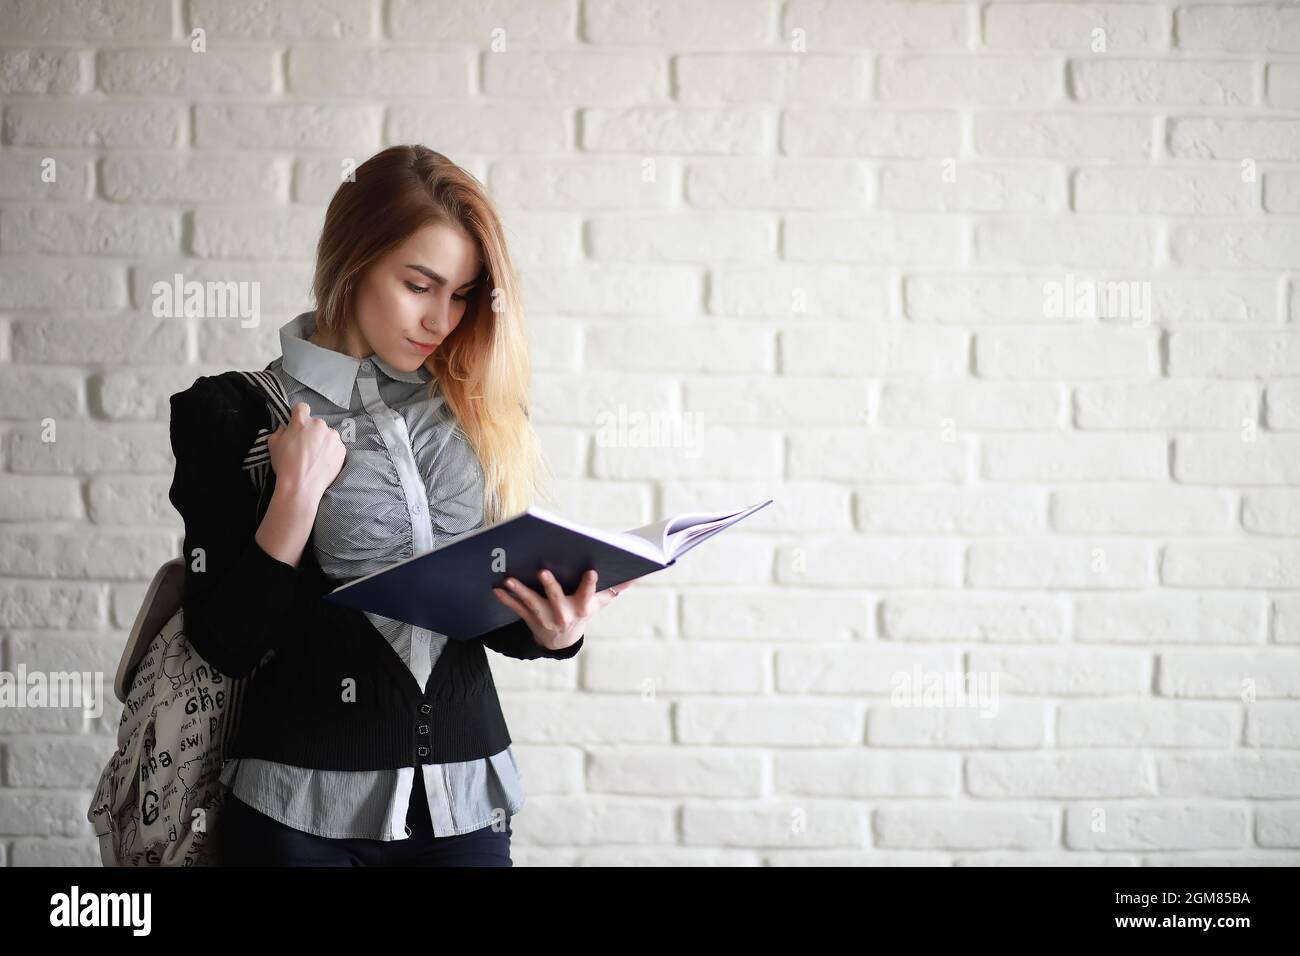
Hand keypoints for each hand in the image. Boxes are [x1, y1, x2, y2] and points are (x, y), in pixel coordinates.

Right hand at [266, 402, 345, 500]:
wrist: (302, 485)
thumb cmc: (284, 464)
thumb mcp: (273, 444)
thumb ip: (280, 430)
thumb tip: (287, 427)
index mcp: (302, 421)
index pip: (302, 407)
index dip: (298, 415)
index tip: (297, 426)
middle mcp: (319, 425)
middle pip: (316, 423)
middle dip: (311, 432)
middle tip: (305, 447)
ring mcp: (333, 436)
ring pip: (327, 434)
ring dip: (322, 441)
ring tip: (315, 457)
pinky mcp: (342, 448)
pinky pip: (335, 445)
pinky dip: (330, 451)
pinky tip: (323, 462)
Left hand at [491, 569, 643, 652]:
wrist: (562, 641)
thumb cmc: (582, 613)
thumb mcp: (598, 605)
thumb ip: (614, 590)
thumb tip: (636, 576)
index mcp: (582, 607)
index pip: (588, 594)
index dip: (590, 584)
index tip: (591, 571)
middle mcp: (564, 614)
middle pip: (557, 598)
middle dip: (550, 585)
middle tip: (543, 571)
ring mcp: (546, 618)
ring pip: (532, 603)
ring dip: (520, 591)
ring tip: (509, 579)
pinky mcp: (530, 619)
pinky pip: (517, 609)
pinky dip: (506, 599)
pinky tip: (496, 589)